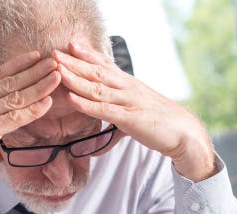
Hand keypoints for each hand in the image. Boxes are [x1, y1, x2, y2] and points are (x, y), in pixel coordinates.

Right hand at [0, 51, 60, 213]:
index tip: (36, 56)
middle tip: (55, 60)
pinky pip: (14, 119)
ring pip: (15, 98)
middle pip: (11, 81)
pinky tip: (46, 103)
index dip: (19, 64)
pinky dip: (32, 110)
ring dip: (39, 87)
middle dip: (35, 70)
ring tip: (57, 77)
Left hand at [53, 43, 216, 181]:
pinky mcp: (129, 118)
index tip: (71, 45)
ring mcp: (128, 102)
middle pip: (96, 72)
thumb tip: (98, 145)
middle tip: (52, 53)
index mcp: (129, 85)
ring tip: (56, 70)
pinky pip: (103, 109)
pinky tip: (71, 98)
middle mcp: (127, 88)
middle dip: (73, 62)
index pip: (105, 65)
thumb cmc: (160, 125)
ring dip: (74, 78)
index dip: (88, 55)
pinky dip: (86, 103)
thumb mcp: (135, 118)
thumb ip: (115, 127)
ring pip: (96, 87)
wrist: (184, 133)